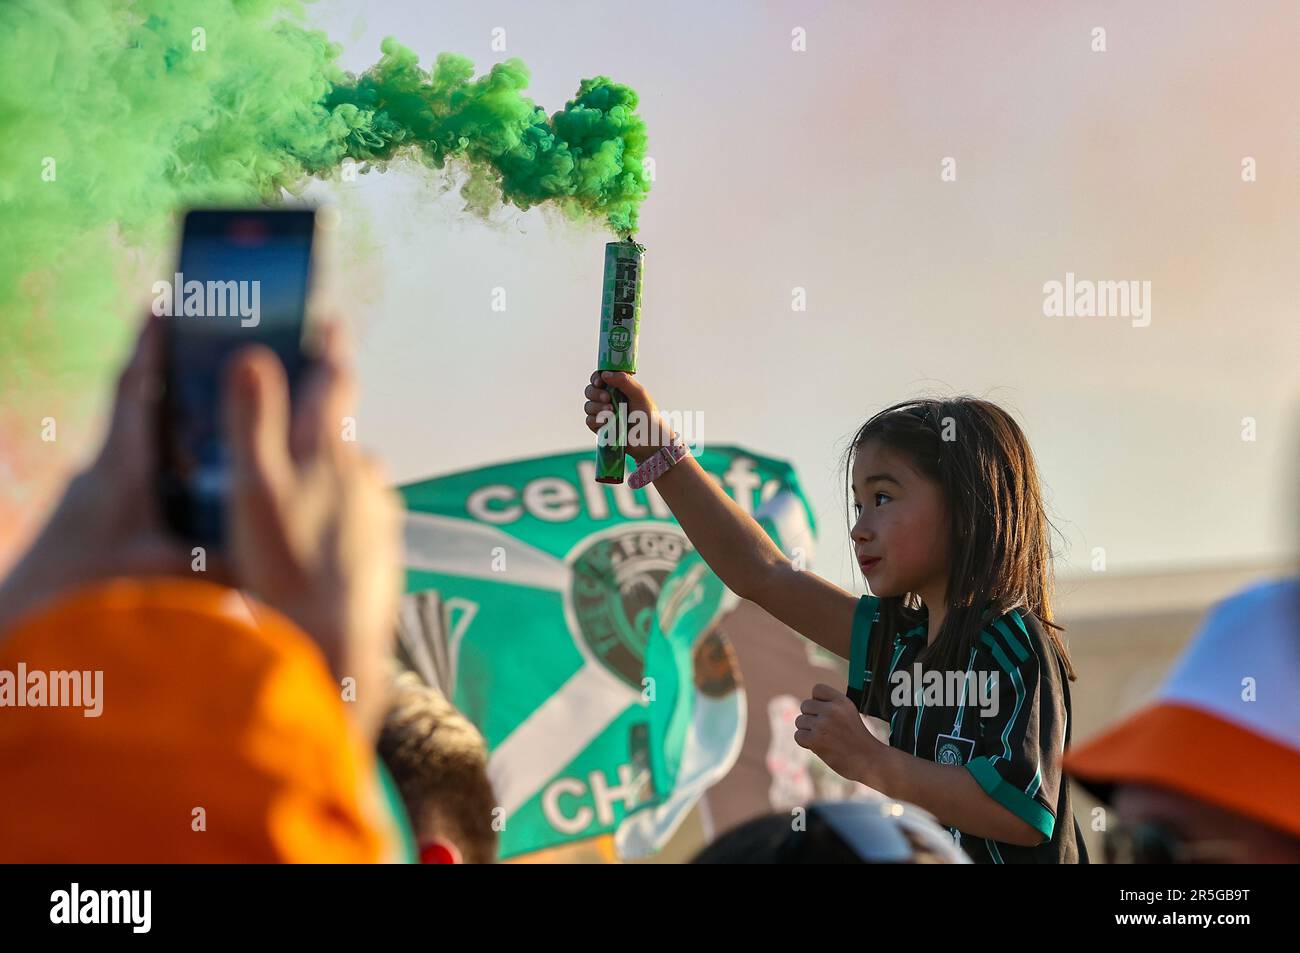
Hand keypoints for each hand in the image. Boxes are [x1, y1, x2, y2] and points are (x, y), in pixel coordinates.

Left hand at [0, 316, 197, 634]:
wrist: (18, 639)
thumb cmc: (88, 604)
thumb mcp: (168, 577)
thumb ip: (225, 562)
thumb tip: (287, 553)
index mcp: (119, 471)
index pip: (135, 389)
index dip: (151, 344)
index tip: (162, 301)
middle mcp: (98, 479)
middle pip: (145, 420)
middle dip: (179, 396)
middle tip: (216, 370)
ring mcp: (89, 506)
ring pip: (141, 462)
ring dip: (173, 452)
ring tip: (216, 448)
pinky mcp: (86, 535)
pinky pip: (134, 496)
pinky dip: (162, 490)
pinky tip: (188, 512)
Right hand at [223, 326, 401, 739]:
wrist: (336, 646)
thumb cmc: (286, 568)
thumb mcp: (254, 490)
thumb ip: (252, 421)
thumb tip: (253, 356)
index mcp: (330, 451)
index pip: (333, 382)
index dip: (329, 348)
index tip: (331, 320)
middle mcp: (365, 476)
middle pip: (344, 434)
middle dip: (322, 423)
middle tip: (295, 422)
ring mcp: (380, 517)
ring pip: (356, 480)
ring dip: (332, 476)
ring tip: (299, 492)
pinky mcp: (386, 554)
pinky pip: (363, 521)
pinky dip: (341, 520)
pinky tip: (319, 542)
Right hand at [582, 369, 677, 464]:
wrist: (649, 439)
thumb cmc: (648, 415)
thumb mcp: (639, 394)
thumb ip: (624, 381)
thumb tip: (604, 374)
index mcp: (617, 388)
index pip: (599, 378)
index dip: (596, 378)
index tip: (600, 382)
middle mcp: (608, 400)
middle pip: (590, 391)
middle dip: (596, 394)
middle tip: (608, 398)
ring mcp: (603, 414)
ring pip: (588, 406)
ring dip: (597, 407)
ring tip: (612, 412)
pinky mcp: (601, 428)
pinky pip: (589, 421)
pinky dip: (596, 420)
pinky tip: (607, 422)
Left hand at [794, 683, 890, 786]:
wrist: (870, 761)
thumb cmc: (858, 739)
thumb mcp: (849, 713)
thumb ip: (831, 706)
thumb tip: (807, 705)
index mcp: (842, 701)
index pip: (817, 689)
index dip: (818, 701)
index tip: (826, 713)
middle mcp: (832, 710)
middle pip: (805, 705)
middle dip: (811, 717)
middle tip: (825, 730)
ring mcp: (823, 724)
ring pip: (800, 721)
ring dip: (807, 731)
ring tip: (824, 739)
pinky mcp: (816, 740)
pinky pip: (798, 736)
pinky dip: (805, 743)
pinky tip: (819, 747)